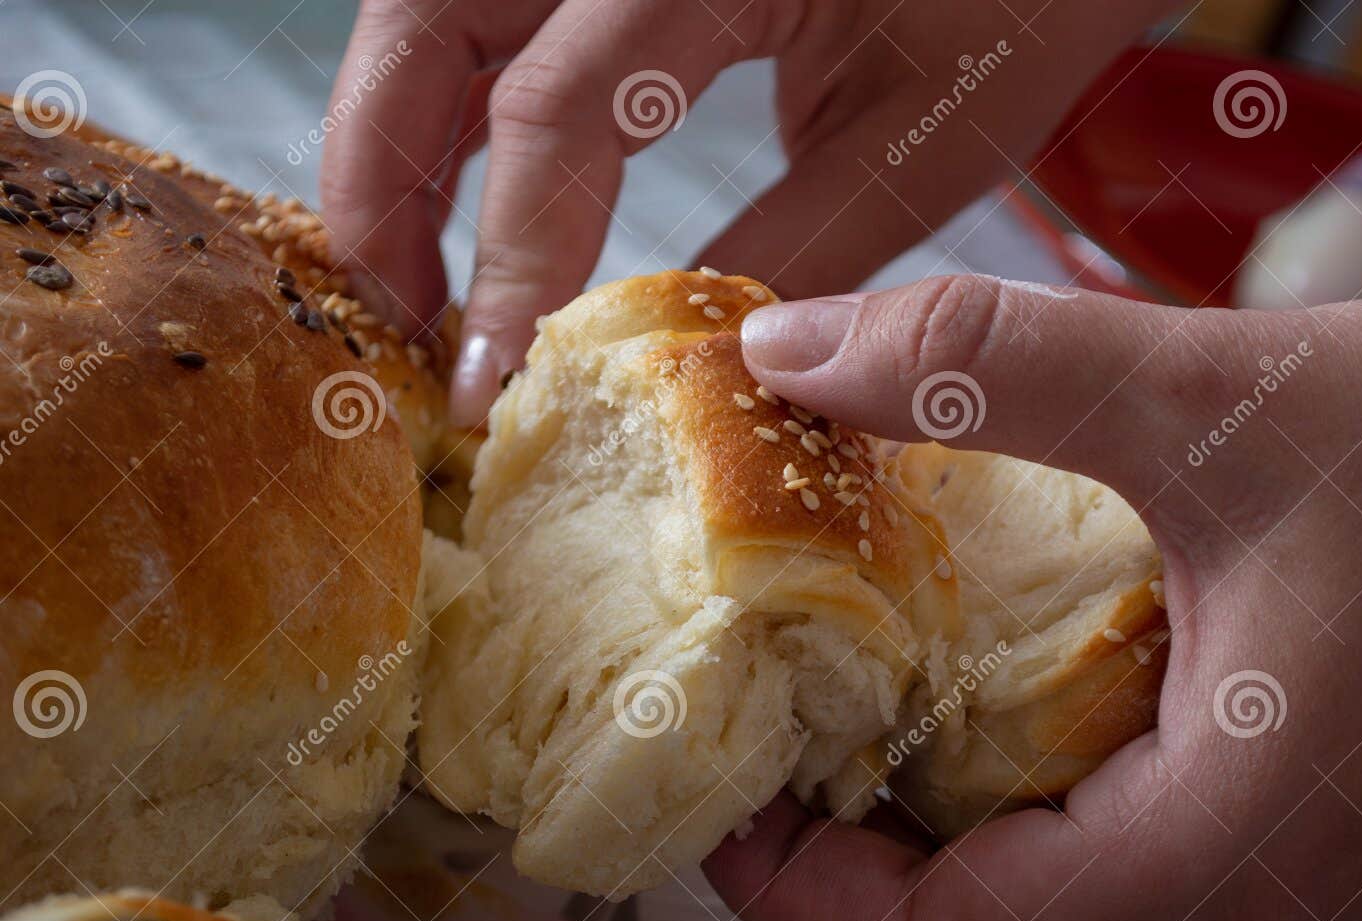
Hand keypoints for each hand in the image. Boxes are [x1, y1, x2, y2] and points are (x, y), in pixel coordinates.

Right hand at [319, 0, 1173, 426]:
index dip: (507, 260)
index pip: (551, 107)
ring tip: (414, 278)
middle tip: (397, 328)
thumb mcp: (922, 142)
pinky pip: (503, 3)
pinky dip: (460, 92)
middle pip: (430, 14)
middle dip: (385, 178)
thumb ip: (791, 254)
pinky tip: (471, 193)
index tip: (485, 387)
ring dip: (401, 132)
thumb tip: (667, 364)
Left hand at [704, 275, 1361, 920]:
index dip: (805, 891)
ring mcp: (1312, 874)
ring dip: (957, 822)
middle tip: (773, 738)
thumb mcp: (1217, 399)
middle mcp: (1271, 903)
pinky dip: (1052, 790)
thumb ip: (986, 370)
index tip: (718, 798)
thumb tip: (794, 357)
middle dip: (865, 855)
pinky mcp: (1337, 822)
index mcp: (1232, 858)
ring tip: (865, 711)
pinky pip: (1150, 849)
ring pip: (1075, 900)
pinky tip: (1015, 689)